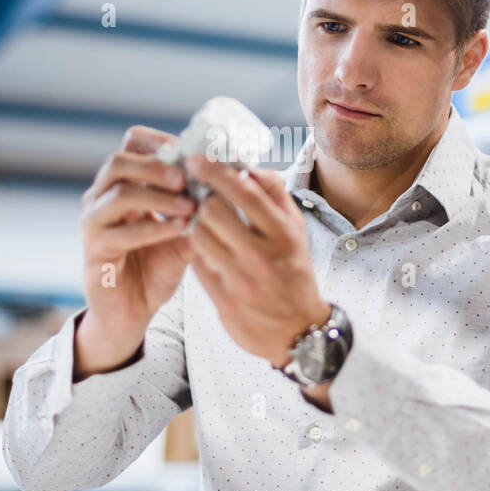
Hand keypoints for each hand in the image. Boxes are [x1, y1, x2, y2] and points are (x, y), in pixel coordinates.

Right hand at [77, 126, 197, 367]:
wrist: (131, 311)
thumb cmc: (156, 266)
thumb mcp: (184, 232)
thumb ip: (198, 207)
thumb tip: (232, 182)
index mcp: (124, 184)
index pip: (132, 144)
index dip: (160, 142)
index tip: (191, 152)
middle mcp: (102, 198)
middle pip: (119, 162)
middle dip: (157, 166)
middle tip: (187, 178)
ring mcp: (93, 223)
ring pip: (118, 194)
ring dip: (157, 196)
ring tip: (189, 206)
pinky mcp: (94, 250)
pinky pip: (119, 232)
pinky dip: (152, 228)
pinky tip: (178, 230)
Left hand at [182, 153, 330, 366]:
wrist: (298, 330)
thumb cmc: (293, 270)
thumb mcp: (296, 230)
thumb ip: (274, 195)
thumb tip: (246, 165)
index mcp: (283, 233)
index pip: (244, 191)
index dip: (215, 170)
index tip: (197, 160)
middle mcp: (262, 256)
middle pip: (214, 210)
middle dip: (200, 196)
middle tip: (191, 189)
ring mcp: (241, 280)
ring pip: (199, 236)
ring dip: (193, 221)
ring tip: (194, 216)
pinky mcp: (224, 301)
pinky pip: (197, 264)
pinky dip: (194, 249)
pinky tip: (197, 242)